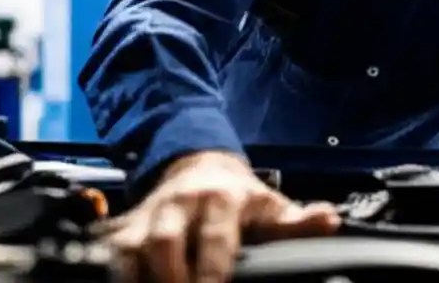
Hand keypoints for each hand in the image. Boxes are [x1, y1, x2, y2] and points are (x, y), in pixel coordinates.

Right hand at [100, 150, 339, 282]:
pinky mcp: (123, 229)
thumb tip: (330, 220)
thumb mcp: (271, 206)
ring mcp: (147, 216)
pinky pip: (108, 253)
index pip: (215, 239)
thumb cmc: (240, 197)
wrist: (198, 166)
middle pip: (164, 244)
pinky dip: (112, 273)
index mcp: (221, 199)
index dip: (213, 270)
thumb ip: (297, 221)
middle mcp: (179, 206)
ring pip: (129, 249)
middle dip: (170, 278)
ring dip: (136, 277)